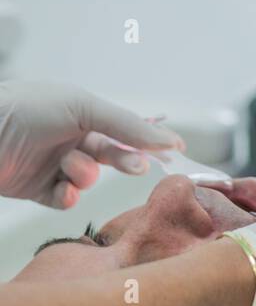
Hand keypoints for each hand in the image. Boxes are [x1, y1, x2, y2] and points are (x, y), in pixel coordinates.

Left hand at [0, 81, 183, 207]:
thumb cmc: (30, 109)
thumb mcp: (83, 107)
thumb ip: (125, 125)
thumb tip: (166, 138)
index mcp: (82, 111)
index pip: (123, 126)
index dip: (148, 138)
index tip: (175, 149)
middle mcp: (70, 136)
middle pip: (111, 154)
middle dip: (124, 160)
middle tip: (138, 167)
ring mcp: (54, 163)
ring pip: (87, 178)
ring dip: (83, 174)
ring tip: (68, 166)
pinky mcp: (37, 189)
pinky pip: (65, 199)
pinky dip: (67, 195)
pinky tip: (60, 188)